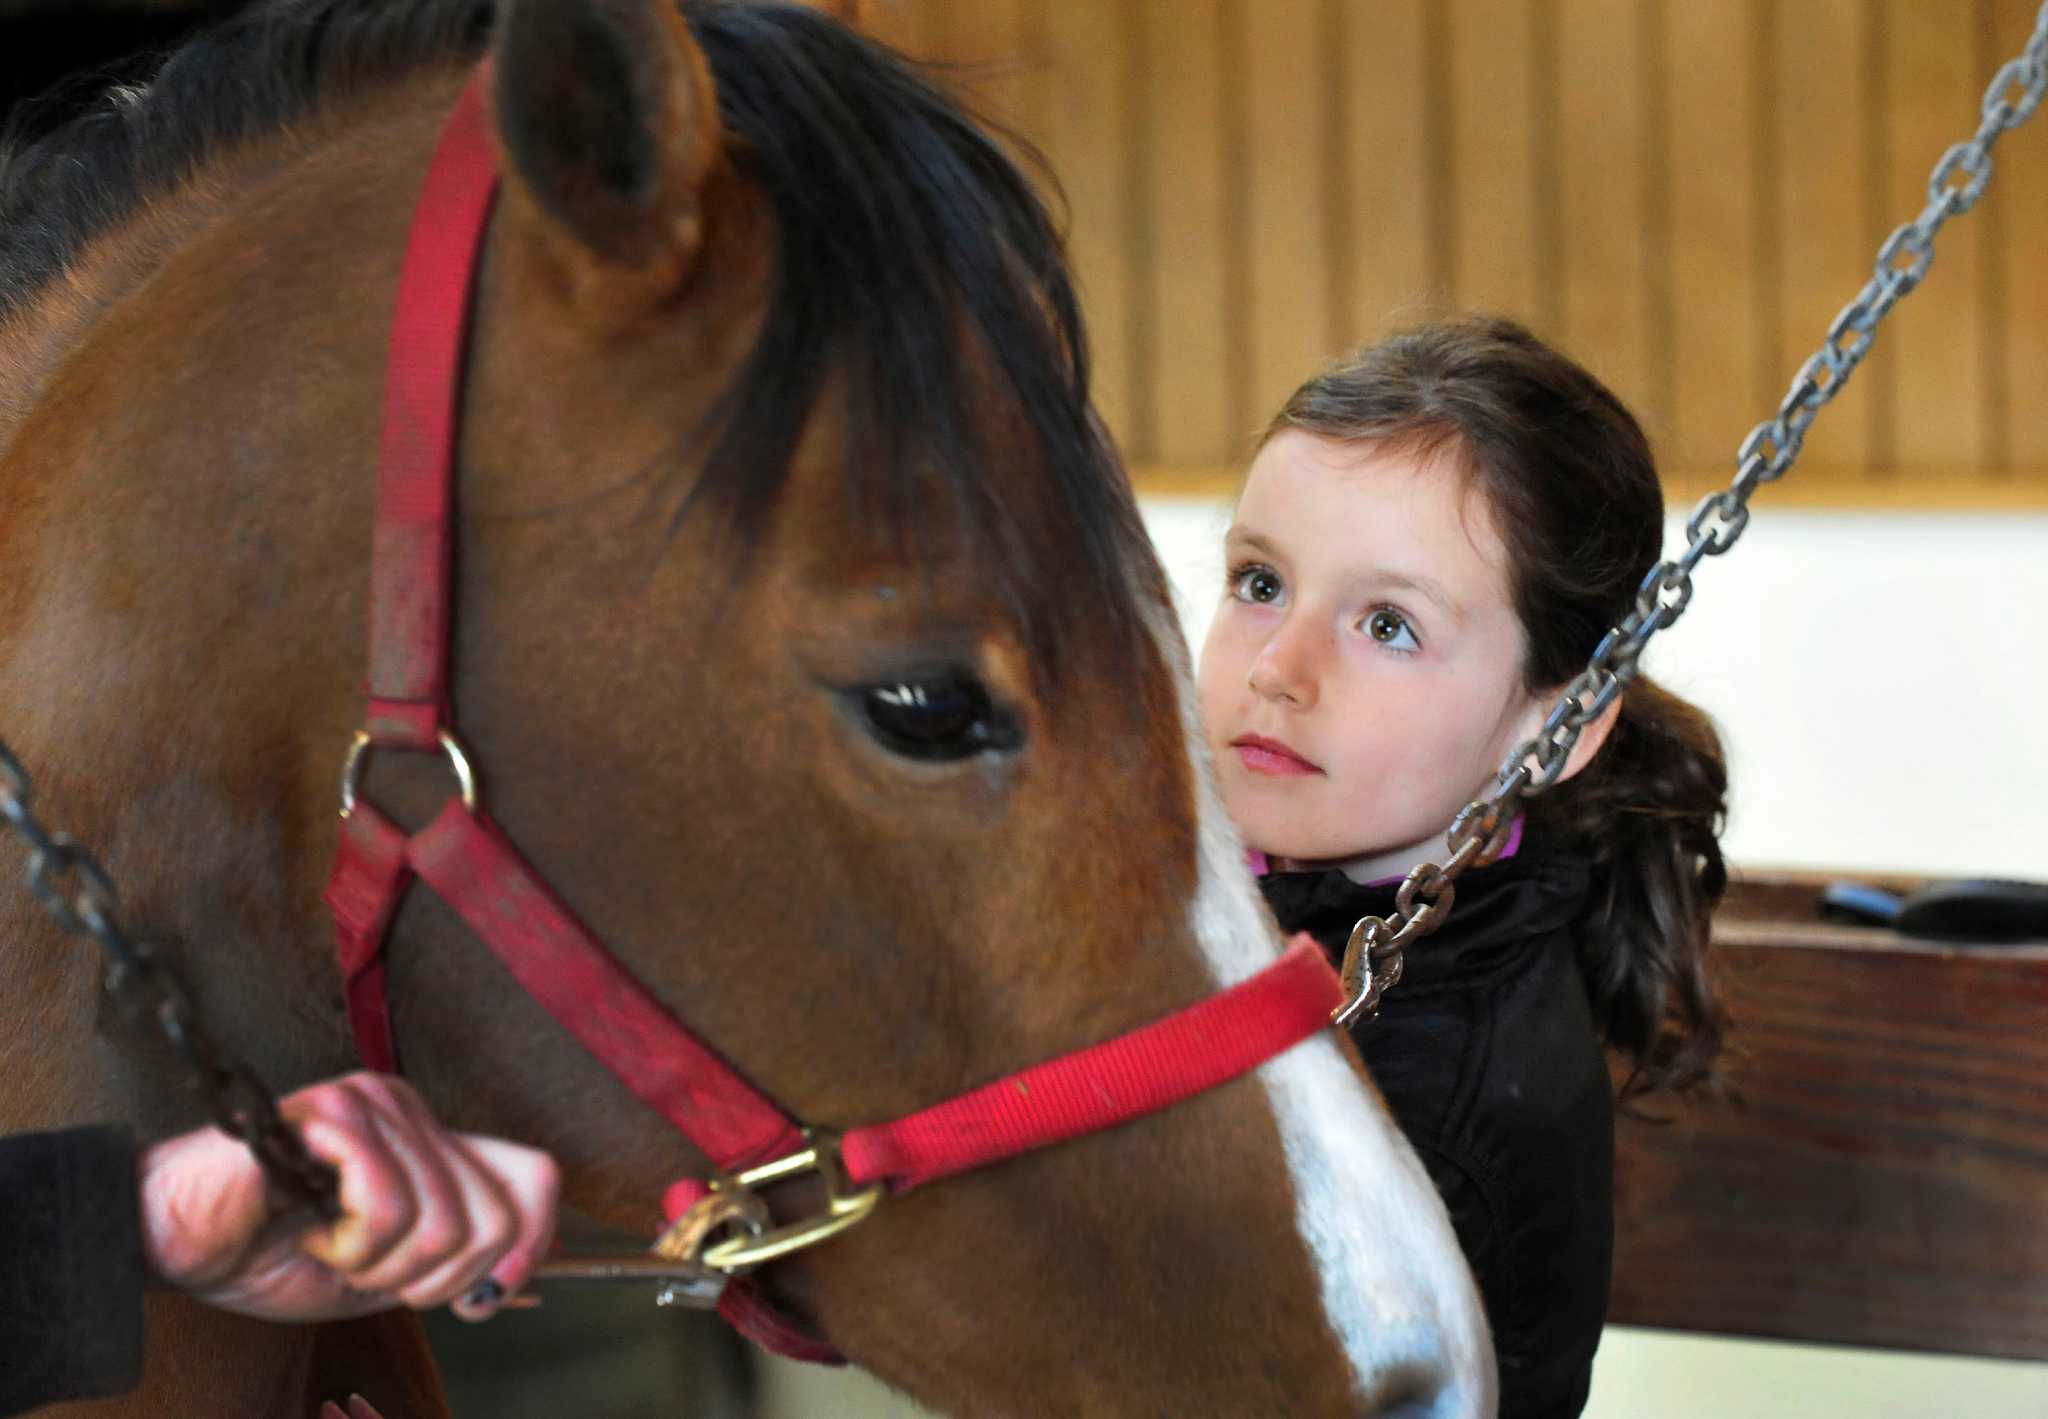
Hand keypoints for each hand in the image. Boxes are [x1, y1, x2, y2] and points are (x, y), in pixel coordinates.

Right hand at [139, 1071, 558, 1322]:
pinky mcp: (336, 1110)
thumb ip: (452, 1264)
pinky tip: (307, 1226)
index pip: (535, 1177)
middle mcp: (416, 1111)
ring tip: (328, 1243)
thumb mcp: (384, 1273)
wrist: (172, 1243)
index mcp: (434, 1142)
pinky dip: (348, 1245)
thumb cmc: (269, 1254)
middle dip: (433, 1279)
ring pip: (444, 1222)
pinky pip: (389, 1207)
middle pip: (496, 1218)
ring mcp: (379, 1103)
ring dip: (379, 1265)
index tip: (480, 1302)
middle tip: (366, 1270)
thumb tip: (528, 1285)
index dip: (528, 1248)